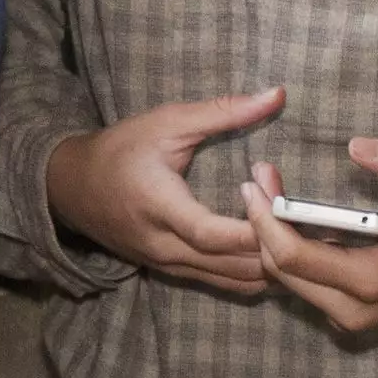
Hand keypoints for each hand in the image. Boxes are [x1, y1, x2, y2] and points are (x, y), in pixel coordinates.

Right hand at [44, 88, 284, 294]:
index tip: (276, 200)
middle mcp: (163, 246)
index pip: (211, 234)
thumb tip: (276, 94)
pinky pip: (221, 282)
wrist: (71, 187)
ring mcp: (167, 265)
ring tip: (299, 236)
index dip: (250, 225)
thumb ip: (222, 112)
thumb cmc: (120, 149)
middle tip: (307, 221)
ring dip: (269, 263)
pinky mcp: (171, 272)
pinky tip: (276, 253)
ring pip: (232, 281)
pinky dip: (253, 271)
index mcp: (159, 208)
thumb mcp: (167, 122)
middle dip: (273, 245)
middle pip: (231, 265)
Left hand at [241, 137, 377, 335]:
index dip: (265, 220)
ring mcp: (350, 316)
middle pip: (280, 271)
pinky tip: (289, 215)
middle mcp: (354, 309)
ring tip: (269, 189)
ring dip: (271, 236)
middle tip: (258, 178)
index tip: (255, 183)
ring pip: (286, 280)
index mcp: (374, 280)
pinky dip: (288, 250)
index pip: (293, 257)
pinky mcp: (348, 312)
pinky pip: (302, 283)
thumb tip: (356, 146)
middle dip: (261, 223)